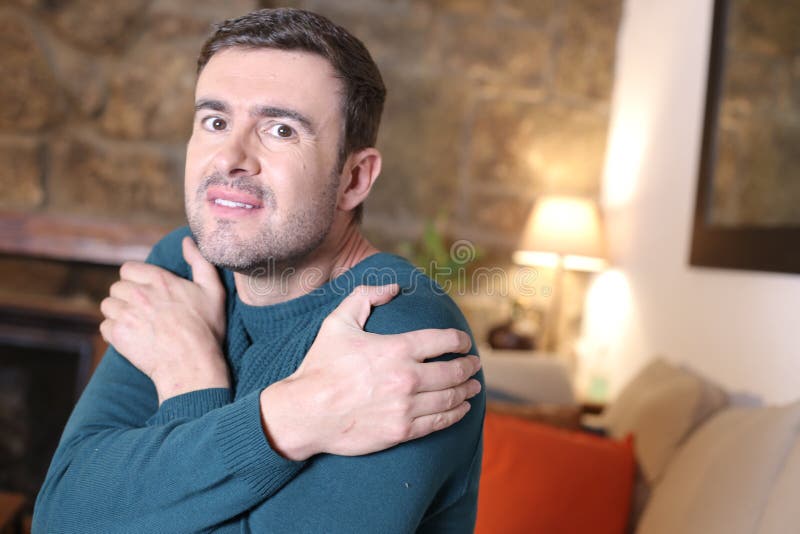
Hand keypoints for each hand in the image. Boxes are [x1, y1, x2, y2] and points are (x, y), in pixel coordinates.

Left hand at [100, 237, 229, 403]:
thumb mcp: (213, 291)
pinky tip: (132, 340)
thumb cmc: (206, 329)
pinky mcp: (118, 334)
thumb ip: (200, 262)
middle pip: (116, 287)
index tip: (147, 293)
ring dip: (118, 315)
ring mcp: (126, 313)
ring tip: (138, 326)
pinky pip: (105, 327)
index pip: (128, 269)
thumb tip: (187, 240)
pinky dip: (115, 333)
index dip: (136, 280)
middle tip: (144, 313)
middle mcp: (140, 293)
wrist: (192, 365)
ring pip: (108, 306)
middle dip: (126, 298)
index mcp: (160, 279)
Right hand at [259, 284, 481, 460]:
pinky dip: (455, 414)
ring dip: (467, 391)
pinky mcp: (401, 431)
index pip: (443, 341)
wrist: (305, 412)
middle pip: (453, 371)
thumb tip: (392, 287)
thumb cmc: (320, 366)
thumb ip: (365, 297)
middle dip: (469, 366)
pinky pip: (439, 422)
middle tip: (474, 364)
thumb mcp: (338, 322)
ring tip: (473, 387)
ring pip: (450, 398)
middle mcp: (407, 378)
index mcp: (396, 349)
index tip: (464, 342)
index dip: (459, 340)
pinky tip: (462, 409)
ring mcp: (406, 407)